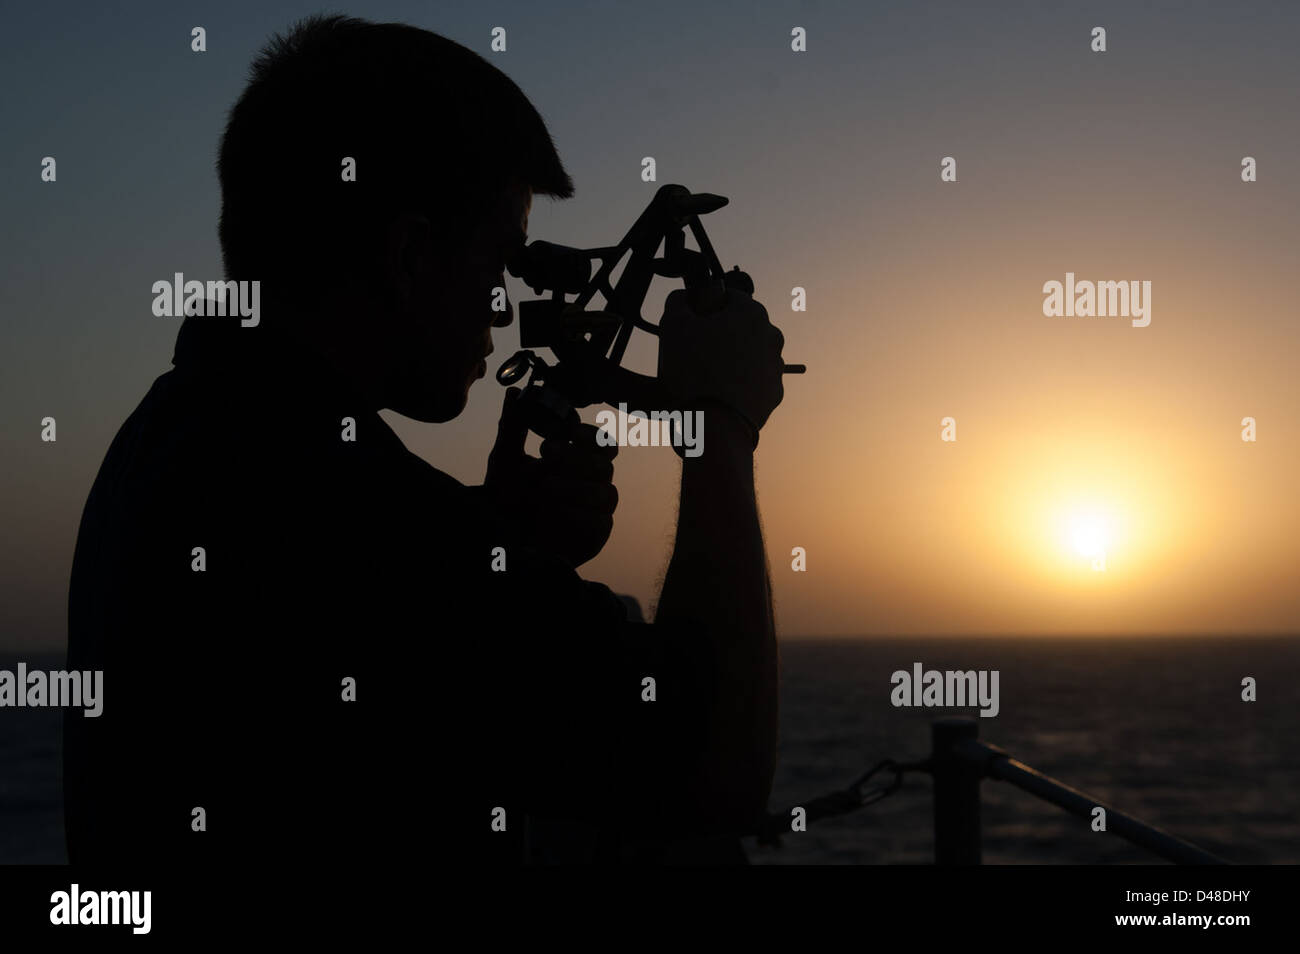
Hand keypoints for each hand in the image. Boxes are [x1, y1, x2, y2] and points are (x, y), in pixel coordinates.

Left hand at [484, 387, 618, 567]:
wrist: (503, 540)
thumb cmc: (507, 499)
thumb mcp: (504, 461)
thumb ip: (513, 427)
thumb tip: (513, 391)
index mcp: (578, 460)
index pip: (602, 441)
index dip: (588, 435)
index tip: (564, 432)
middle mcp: (592, 482)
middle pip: (606, 463)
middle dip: (577, 457)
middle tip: (547, 454)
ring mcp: (597, 509)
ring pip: (605, 492)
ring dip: (574, 486)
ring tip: (543, 488)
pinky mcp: (596, 534)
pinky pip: (598, 521)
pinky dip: (575, 514)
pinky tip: (552, 513)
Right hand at [656, 288, 785, 435]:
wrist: (716, 424)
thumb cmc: (694, 370)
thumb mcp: (672, 325)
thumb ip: (678, 302)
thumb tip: (684, 298)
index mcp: (751, 312)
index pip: (727, 296)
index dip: (705, 307)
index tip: (691, 324)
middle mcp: (771, 335)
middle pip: (741, 326)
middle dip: (721, 334)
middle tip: (696, 352)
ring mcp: (776, 365)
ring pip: (749, 353)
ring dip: (732, 359)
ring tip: (707, 377)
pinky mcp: (775, 392)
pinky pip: (754, 381)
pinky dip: (740, 383)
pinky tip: (721, 393)